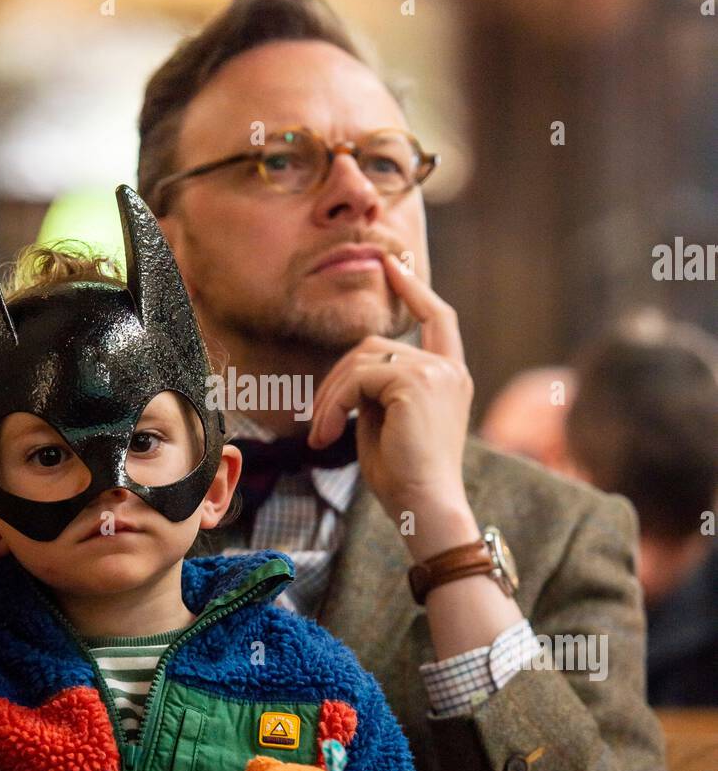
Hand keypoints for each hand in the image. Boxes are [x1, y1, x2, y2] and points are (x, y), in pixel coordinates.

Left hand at [308, 252, 477, 558]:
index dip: (413, 288)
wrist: (425, 507)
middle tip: (318, 423)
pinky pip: (358, 378)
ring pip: (362, 359)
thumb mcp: (388, 423)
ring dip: (331, 396)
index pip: (437, 318)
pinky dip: (334, 404)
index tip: (391, 263)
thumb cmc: (404, 478)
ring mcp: (435, 373)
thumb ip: (378, 389)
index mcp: (451, 377)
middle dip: (338, 379)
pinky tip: (328, 436)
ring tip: (321, 435)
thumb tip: (351, 373)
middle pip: (376, 345)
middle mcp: (449, 370)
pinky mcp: (415, 383)